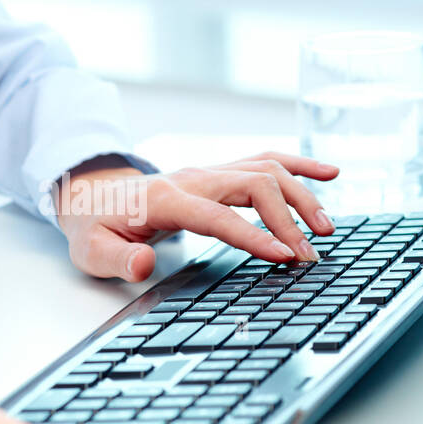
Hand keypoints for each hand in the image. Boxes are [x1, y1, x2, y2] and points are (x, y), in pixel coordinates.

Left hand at [56, 151, 339, 281]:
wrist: (94, 197)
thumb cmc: (97, 227)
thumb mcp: (92, 251)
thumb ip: (118, 258)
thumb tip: (143, 263)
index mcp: (164, 198)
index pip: (216, 215)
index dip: (253, 235)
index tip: (284, 257)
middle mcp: (193, 177)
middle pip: (253, 184)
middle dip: (288, 218)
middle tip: (310, 256)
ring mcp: (210, 171)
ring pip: (266, 169)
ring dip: (301, 195)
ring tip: (327, 228)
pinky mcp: (221, 173)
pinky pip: (266, 160)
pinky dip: (300, 164)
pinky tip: (330, 173)